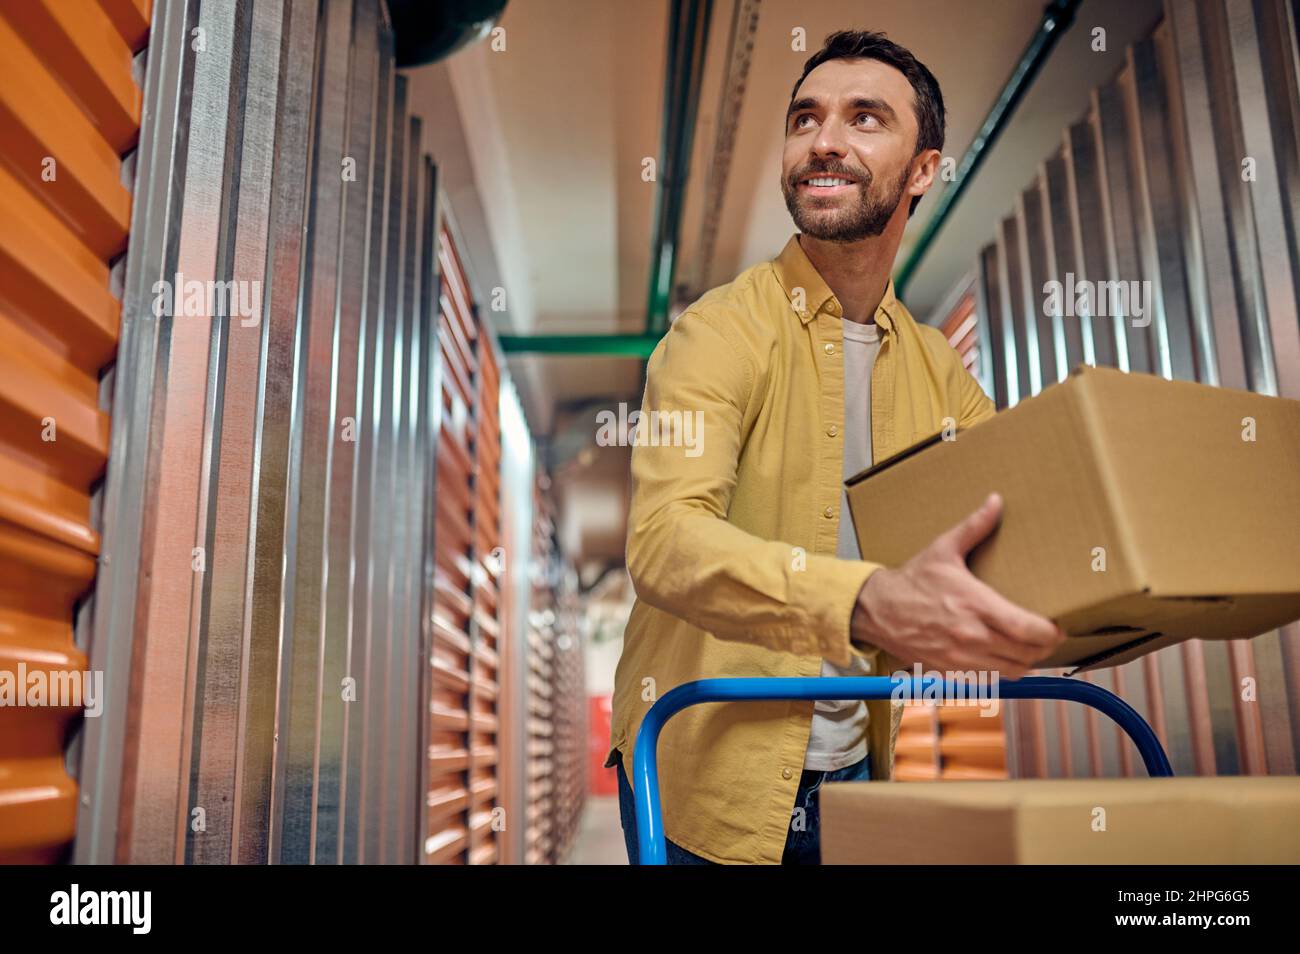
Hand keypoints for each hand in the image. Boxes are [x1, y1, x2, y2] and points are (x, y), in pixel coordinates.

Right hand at [850, 492, 1065, 679]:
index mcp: (974, 605)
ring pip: (1013, 671)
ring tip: (1028, 646)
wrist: (877, 610)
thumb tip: (996, 502)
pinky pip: (990, 679)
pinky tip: (1002, 655)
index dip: (1050, 633)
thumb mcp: (943, 549)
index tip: (1057, 626)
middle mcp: (971, 635)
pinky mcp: (952, 670)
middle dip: (1044, 646)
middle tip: (1047, 635)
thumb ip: (974, 527)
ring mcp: (961, 657)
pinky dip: (1002, 670)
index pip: (1027, 630)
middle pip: (1027, 653)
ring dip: (1026, 661)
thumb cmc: (911, 581)